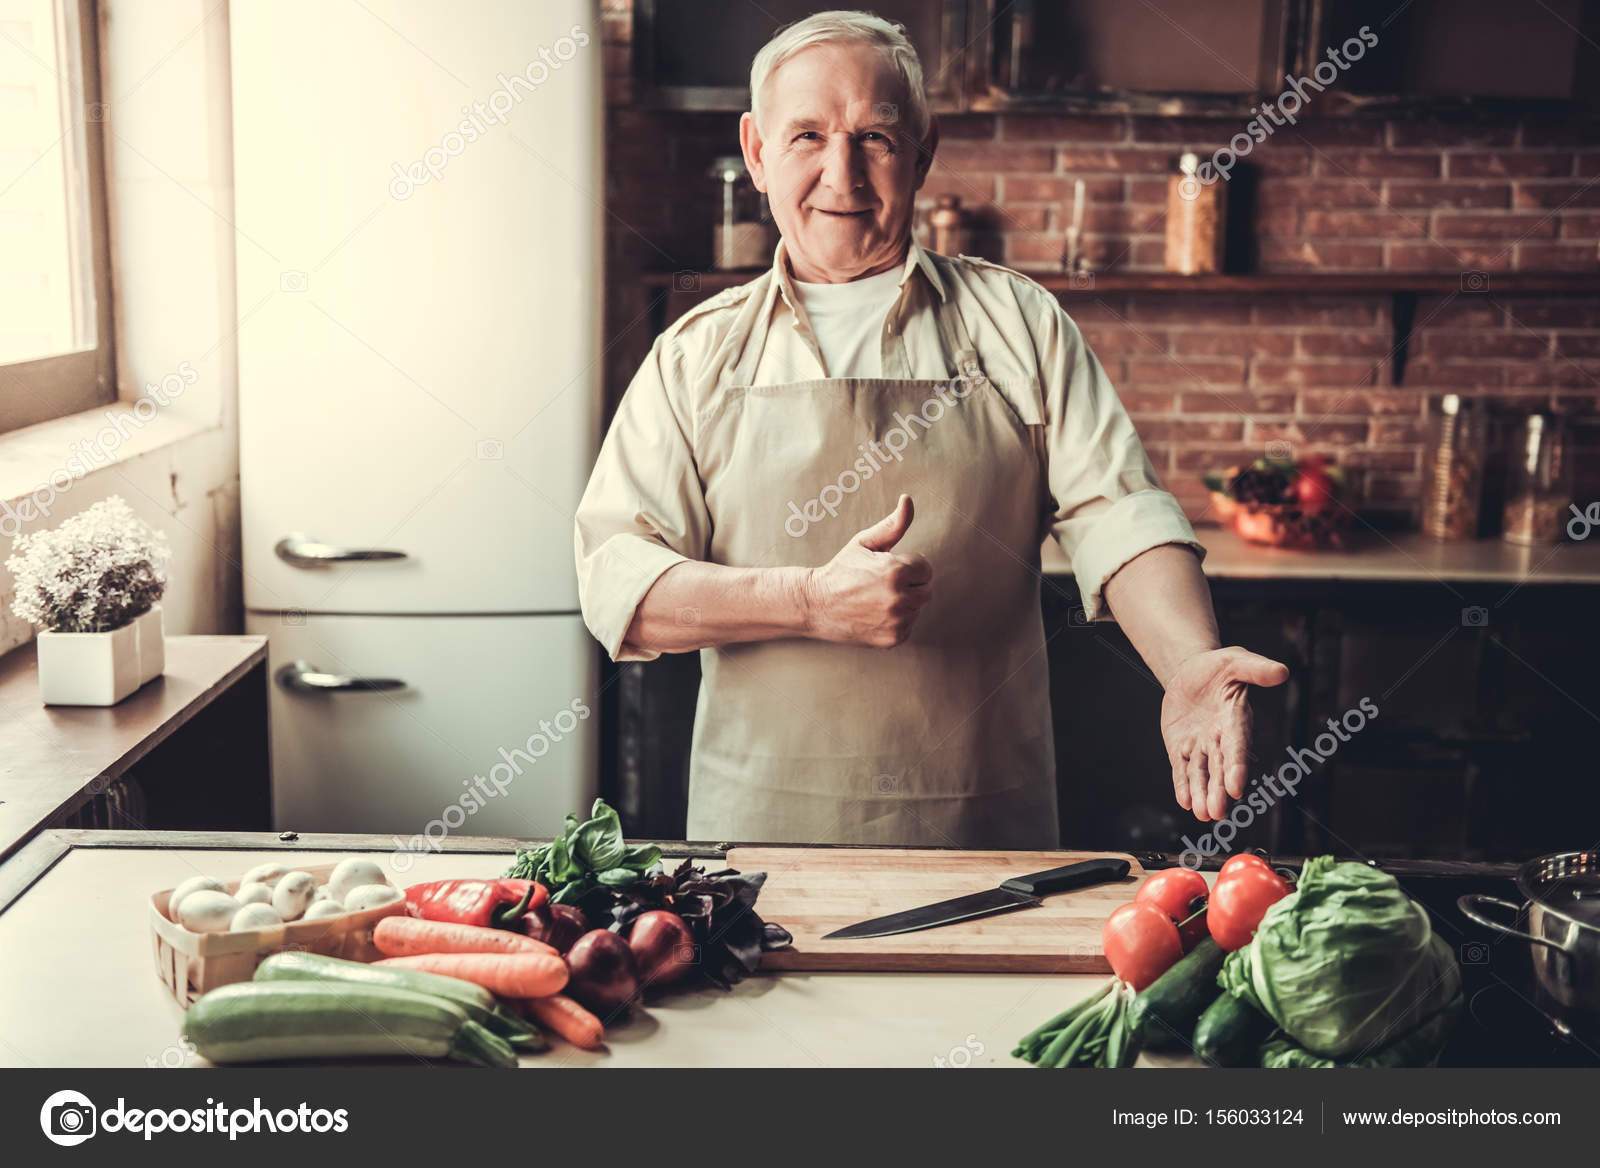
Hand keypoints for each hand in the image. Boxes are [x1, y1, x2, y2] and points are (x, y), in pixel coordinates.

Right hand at [803, 494, 932, 647]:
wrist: (816, 604)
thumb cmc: (841, 570)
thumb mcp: (865, 542)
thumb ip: (893, 524)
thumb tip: (909, 500)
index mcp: (896, 572)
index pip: (925, 568)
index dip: (907, 565)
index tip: (886, 568)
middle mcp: (899, 599)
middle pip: (926, 590)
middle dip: (910, 584)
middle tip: (883, 584)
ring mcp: (897, 621)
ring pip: (918, 609)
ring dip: (905, 603)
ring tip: (878, 599)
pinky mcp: (893, 638)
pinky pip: (909, 626)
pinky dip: (897, 621)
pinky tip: (876, 614)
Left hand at [1160, 646, 1288, 821]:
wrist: (1190, 672)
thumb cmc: (1219, 667)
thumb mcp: (1236, 661)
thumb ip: (1256, 669)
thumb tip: (1282, 672)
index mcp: (1236, 721)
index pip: (1237, 747)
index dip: (1237, 767)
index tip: (1236, 788)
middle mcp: (1220, 739)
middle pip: (1220, 769)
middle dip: (1219, 791)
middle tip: (1217, 812)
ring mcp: (1200, 746)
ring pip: (1201, 774)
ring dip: (1201, 794)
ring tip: (1203, 815)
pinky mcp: (1180, 748)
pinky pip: (1181, 770)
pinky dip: (1182, 785)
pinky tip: (1185, 802)